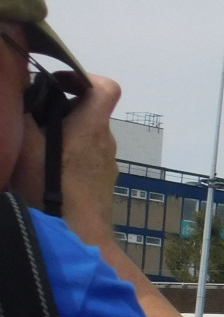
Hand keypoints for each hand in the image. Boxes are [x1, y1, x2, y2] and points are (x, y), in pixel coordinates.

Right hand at [12, 73, 121, 246]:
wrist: (78, 238)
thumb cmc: (52, 190)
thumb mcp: (26, 147)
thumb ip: (23, 116)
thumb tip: (23, 90)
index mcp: (92, 127)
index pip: (106, 88)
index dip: (85, 78)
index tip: (58, 83)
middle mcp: (106, 142)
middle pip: (90, 113)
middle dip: (63, 110)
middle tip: (33, 119)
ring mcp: (107, 164)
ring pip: (88, 139)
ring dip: (64, 136)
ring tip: (34, 149)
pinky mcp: (103, 184)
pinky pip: (88, 160)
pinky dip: (70, 158)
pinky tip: (47, 174)